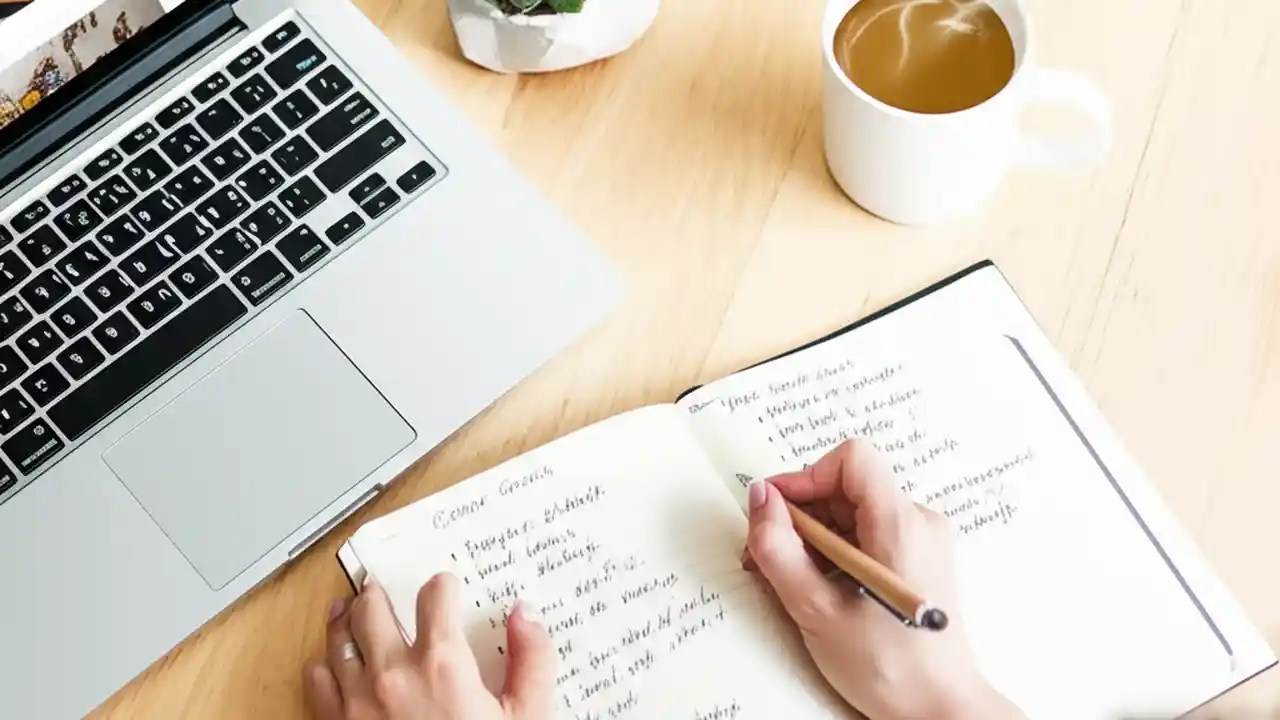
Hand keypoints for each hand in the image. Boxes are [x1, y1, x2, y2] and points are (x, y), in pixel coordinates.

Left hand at [304, 573, 554, 719]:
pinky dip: (323, 664)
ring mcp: (357, 699)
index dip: (442, 585)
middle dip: (378, 593)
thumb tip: (526, 615)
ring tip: (348, 608)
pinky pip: (316, 678)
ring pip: (338, 637)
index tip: (444, 586)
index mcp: (442, 664)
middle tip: (380, 588)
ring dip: (345, 618)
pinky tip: (331, 661)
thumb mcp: (525, 717)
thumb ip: (532, 660)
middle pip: (373, 607)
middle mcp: (393, 673)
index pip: (435, 596)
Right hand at [744, 439, 1024, 719]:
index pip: (851, 459)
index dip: (806, 476)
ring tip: (791, 579)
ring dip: (815, 536)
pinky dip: (836, 551)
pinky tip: (820, 587)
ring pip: (854, 511)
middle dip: (801, 514)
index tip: (776, 511)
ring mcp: (922, 540)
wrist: (940, 710)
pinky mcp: (918, 559)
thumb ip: (779, 548)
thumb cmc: (889, 668)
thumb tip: (759, 498)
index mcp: (900, 525)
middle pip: (847, 486)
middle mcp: (918, 522)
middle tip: (768, 555)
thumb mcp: (816, 609)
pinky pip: (868, 533)